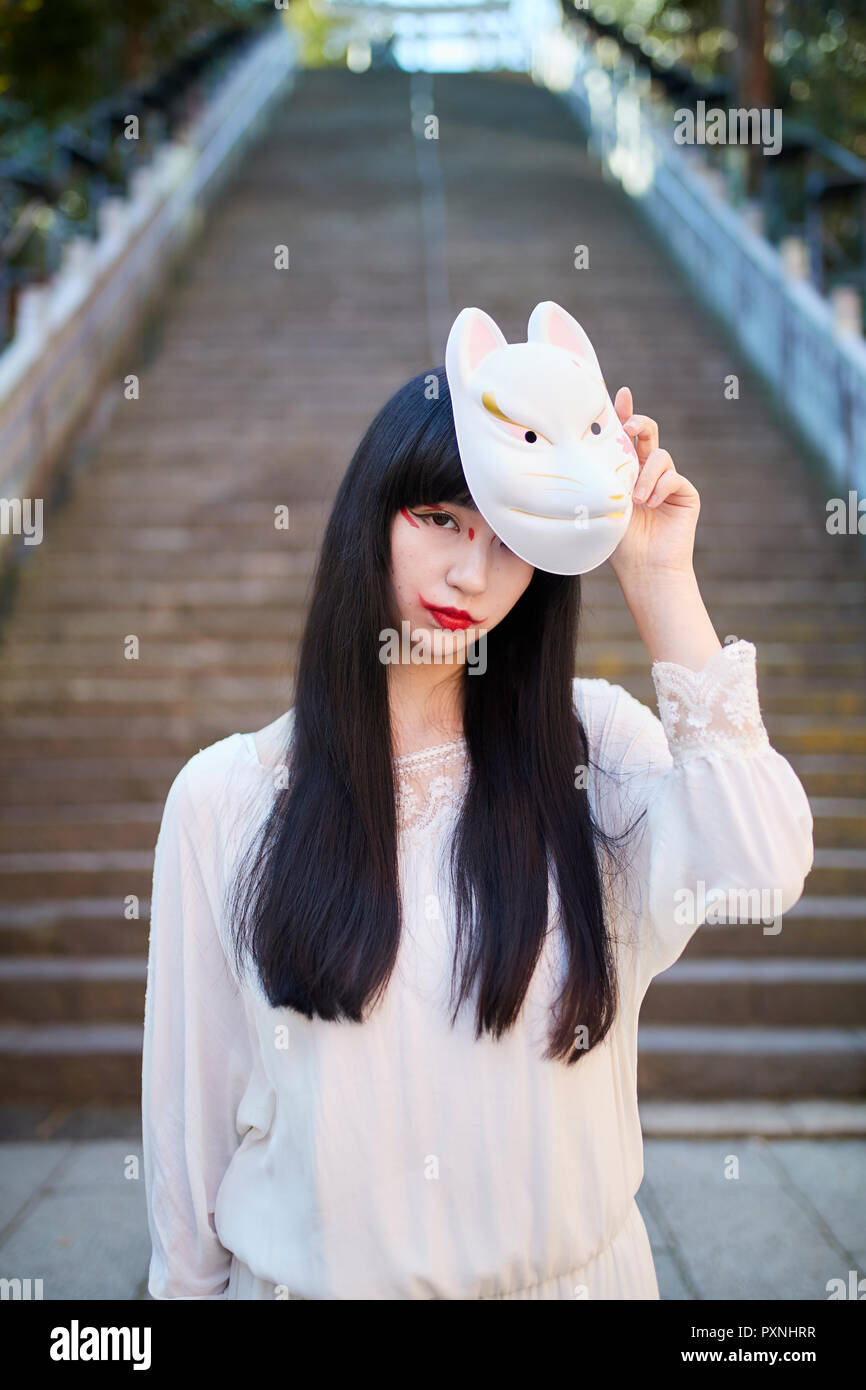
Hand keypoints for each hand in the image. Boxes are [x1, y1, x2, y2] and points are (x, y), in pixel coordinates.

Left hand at [607, 386, 700, 579]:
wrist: (645, 569)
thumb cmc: (617, 543)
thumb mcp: (604, 504)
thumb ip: (602, 479)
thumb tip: (582, 453)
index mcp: (625, 473)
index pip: (624, 437)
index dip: (623, 413)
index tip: (620, 392)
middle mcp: (648, 472)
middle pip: (647, 433)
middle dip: (638, 423)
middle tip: (628, 426)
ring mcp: (668, 482)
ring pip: (660, 455)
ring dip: (646, 474)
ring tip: (637, 499)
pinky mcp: (685, 493)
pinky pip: (673, 476)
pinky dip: (660, 487)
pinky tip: (651, 504)